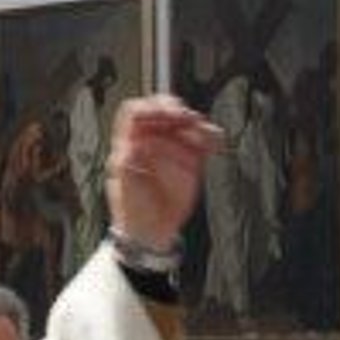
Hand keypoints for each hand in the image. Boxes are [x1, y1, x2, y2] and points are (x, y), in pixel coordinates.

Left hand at [105, 94, 222, 250]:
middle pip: (163, 112)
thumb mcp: (124, 187)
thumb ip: (128, 164)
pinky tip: (215, 141)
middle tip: (188, 119)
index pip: (135, 112)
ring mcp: (171, 150)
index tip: (165, 113)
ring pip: (186, 124)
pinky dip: (211, 138)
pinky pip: (203, 142)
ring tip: (206, 132)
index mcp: (128, 144)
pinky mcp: (190, 161)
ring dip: (197, 124)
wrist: (151, 233)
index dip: (150, 107)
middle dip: (177, 112)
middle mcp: (150, 142)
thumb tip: (135, 145)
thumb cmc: (132, 211)